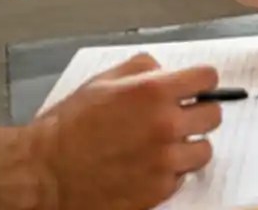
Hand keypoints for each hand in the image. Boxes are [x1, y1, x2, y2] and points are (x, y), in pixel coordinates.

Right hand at [24, 53, 221, 209]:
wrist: (43, 172)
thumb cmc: (67, 127)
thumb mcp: (102, 82)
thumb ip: (141, 69)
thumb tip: (166, 70)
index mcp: (154, 92)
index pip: (208, 78)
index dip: (200, 82)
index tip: (195, 89)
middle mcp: (166, 125)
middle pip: (214, 114)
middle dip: (198, 113)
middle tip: (178, 119)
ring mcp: (165, 160)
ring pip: (203, 149)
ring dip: (188, 146)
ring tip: (164, 146)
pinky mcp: (159, 189)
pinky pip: (182, 177)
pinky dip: (170, 172)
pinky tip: (148, 167)